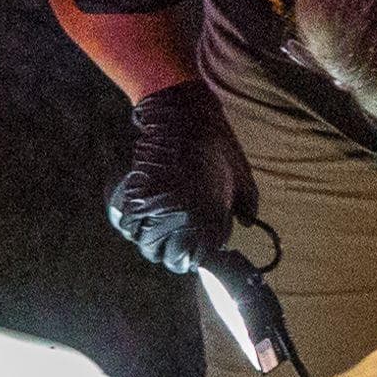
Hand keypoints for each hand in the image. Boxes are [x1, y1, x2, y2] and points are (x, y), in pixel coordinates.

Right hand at [106, 82, 254, 275]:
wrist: (183, 118)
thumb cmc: (216, 145)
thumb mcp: (242, 176)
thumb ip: (247, 204)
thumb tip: (246, 223)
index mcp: (210, 218)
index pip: (200, 257)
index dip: (200, 254)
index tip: (199, 247)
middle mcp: (181, 220)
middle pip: (171, 259)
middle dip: (175, 254)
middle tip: (177, 241)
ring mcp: (156, 210)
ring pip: (147, 247)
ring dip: (153, 243)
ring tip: (159, 232)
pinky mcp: (136, 196)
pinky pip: (129, 227)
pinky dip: (133, 228)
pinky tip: (142, 221)